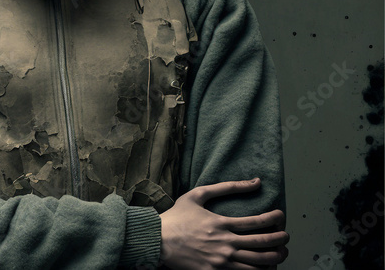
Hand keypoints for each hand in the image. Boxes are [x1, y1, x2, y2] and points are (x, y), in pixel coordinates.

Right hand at [159, 178, 288, 268]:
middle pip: (264, 244)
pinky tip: (263, 266)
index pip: (258, 222)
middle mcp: (225, 243)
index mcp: (222, 223)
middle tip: (286, 236)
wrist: (158, 240)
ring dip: (275, 258)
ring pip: (259, 264)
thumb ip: (226, 187)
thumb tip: (254, 181)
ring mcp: (221, 260)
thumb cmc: (177, 217)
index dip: (274, 219)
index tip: (281, 216)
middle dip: (281, 240)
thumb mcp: (197, 195)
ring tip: (280, 253)